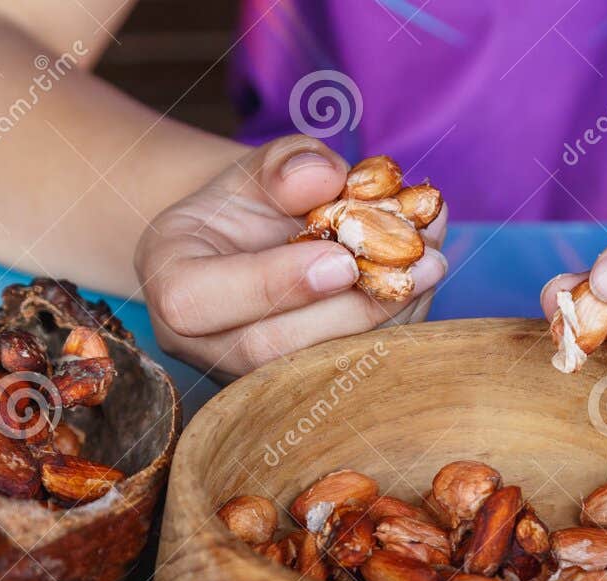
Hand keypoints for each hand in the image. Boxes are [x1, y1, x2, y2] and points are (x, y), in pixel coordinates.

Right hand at [135, 135, 446, 377]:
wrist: (256, 246)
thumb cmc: (250, 202)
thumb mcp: (256, 168)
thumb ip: (284, 167)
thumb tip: (325, 176)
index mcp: (170, 287)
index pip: (201, 302)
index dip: (276, 284)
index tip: (343, 258)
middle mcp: (205, 345)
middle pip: (271, 350)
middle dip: (351, 310)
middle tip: (418, 264)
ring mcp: (253, 377)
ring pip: (318, 371)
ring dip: (388, 320)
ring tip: (436, 263)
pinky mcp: (303, 388)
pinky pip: (352, 370)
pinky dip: (398, 324)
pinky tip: (429, 278)